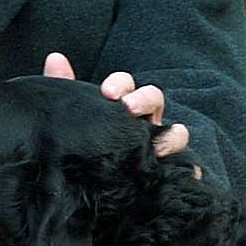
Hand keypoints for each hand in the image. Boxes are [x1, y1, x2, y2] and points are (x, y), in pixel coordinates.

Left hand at [42, 52, 198, 177]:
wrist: (84, 186)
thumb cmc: (84, 138)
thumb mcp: (72, 115)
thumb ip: (63, 88)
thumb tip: (55, 59)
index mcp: (121, 104)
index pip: (126, 84)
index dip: (120, 84)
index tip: (107, 92)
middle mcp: (143, 121)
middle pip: (154, 100)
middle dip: (145, 100)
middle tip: (129, 108)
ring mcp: (156, 145)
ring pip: (176, 133)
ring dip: (173, 136)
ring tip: (160, 146)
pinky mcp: (164, 170)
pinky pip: (183, 169)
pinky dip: (190, 171)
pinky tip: (189, 176)